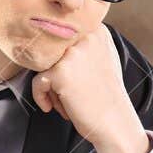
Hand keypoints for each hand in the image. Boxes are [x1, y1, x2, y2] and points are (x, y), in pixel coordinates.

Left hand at [31, 26, 148, 152]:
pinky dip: (41, 97)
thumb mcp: (103, 57)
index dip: (62, 60)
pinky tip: (53, 107)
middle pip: (52, 51)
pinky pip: (38, 81)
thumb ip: (83, 43)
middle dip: (56, 73)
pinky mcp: (60, 72)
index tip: (71, 78)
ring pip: (44, 65)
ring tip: (66, 100)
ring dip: (51, 86)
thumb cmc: (106, 94)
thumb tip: (54, 34)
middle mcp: (85, 37)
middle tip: (70, 92)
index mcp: (96, 30)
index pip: (62, 37)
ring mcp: (73, 54)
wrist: (114, 122)